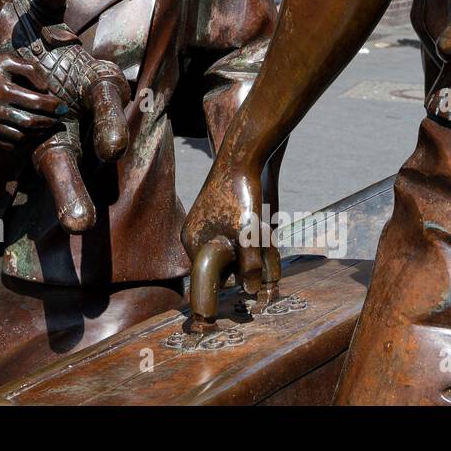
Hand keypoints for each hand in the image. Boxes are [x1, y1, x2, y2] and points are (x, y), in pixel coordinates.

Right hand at [0, 52, 64, 149]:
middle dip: (50, 121)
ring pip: (22, 136)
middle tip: (59, 118)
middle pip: (32, 122)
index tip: (63, 106)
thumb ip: (29, 69)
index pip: (38, 103)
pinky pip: (10, 144)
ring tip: (47, 126)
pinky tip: (31, 133)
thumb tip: (46, 88)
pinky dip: (24, 141)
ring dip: (39, 133)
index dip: (54, 107)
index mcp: (3, 90)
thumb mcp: (4, 60)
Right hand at [182, 144, 268, 309]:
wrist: (241, 159)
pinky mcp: (217, 215)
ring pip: (229, 250)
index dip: (233, 275)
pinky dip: (246, 236)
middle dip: (241, 261)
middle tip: (257, 246)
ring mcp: (204, 224)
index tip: (250, 263)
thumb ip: (249, 266)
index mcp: (192, 242)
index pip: (211, 276)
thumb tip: (251, 291)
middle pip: (221, 264)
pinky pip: (231, 237)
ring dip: (246, 248)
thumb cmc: (240, 197)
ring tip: (258, 230)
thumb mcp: (248, 236)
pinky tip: (256, 221)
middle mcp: (194, 235)